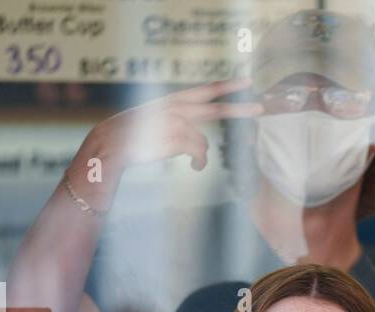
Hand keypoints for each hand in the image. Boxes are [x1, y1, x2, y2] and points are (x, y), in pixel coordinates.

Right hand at [73, 76, 263, 201]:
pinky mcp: (177, 139)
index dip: (227, 86)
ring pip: (204, 142)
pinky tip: (194, 167)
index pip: (206, 89)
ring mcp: (179, 123)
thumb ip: (177, 117)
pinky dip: (199, 163)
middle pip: (217, 109)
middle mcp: (178, 108)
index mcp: (174, 100)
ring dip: (200, 155)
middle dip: (240, 108)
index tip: (246, 81)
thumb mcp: (156, 117)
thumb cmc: (133, 134)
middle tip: (262, 107)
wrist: (112, 142)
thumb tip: (196, 131)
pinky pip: (200, 154)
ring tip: (194, 162)